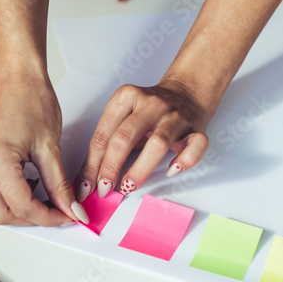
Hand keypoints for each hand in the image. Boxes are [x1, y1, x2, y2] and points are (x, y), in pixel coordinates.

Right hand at [0, 76, 86, 225]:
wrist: (15, 80)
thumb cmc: (31, 100)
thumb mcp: (50, 148)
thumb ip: (60, 185)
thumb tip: (70, 209)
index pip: (22, 206)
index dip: (48, 217)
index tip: (66, 216)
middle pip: (2, 215)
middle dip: (31, 219)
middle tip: (55, 211)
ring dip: (14, 213)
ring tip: (38, 198)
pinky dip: (2, 200)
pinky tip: (22, 187)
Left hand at [76, 80, 212, 200]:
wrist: (187, 91)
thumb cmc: (150, 110)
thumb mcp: (124, 115)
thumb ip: (109, 140)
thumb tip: (91, 178)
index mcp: (126, 97)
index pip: (103, 134)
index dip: (92, 164)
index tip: (86, 186)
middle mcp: (150, 104)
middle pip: (125, 138)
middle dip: (111, 167)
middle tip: (104, 189)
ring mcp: (175, 115)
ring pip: (158, 143)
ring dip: (140, 169)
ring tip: (128, 187)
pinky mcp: (196, 127)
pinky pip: (195, 145)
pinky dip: (185, 160)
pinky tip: (172, 170)